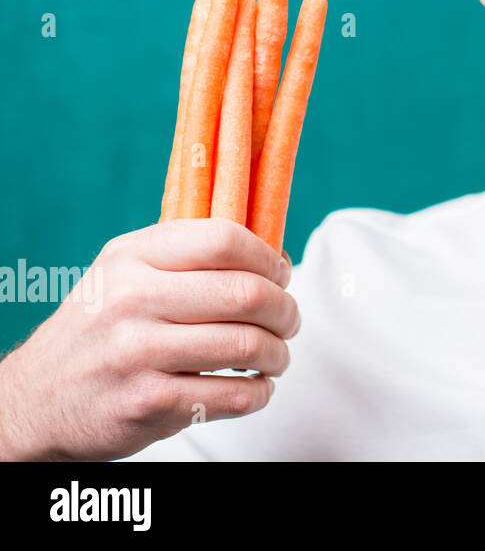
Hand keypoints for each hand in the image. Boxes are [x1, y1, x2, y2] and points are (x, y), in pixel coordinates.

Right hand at [0, 219, 297, 460]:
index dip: (268, 257)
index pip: (223, 239)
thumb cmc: (102, 327)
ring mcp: (137, 354)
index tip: (281, 275)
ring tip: (275, 357)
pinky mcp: (148, 404)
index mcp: (132, 257)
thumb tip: (276, 256)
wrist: (35, 399)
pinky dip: (260, 393)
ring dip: (278, 354)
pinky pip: (233, 395)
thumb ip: (190, 256)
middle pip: (246, 293)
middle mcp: (132, 300)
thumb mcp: (125, 272)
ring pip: (247, 345)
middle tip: (289, 321)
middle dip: (285, 310)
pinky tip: (255, 387)